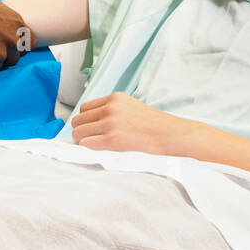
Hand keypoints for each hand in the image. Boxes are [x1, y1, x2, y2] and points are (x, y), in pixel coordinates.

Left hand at [69, 92, 184, 155]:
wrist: (170, 133)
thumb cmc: (155, 125)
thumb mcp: (132, 107)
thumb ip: (114, 110)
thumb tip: (96, 122)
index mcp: (115, 98)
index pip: (85, 107)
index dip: (86, 120)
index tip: (89, 129)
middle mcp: (110, 108)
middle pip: (79, 119)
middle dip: (81, 130)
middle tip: (88, 139)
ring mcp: (110, 122)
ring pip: (79, 131)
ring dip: (81, 140)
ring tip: (91, 146)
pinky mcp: (112, 139)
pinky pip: (86, 143)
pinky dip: (86, 148)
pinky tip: (96, 150)